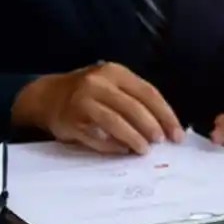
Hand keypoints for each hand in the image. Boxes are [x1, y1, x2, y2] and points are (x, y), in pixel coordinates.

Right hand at [11, 62, 183, 154]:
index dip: (166, 115)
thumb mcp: (112, 85)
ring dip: (134, 138)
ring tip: (144, 150)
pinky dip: (112, 146)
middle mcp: (98, 83)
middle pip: (134, 107)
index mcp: (115, 72)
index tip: (177, 134)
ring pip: (116, 122)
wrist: (47, 97)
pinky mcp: (72, 121)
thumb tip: (164, 128)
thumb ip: (135, 100)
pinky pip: (97, 136)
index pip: (148, 93)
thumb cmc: (88, 93)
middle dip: (152, 127)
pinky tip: (122, 151)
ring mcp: (83, 101)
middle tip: (161, 142)